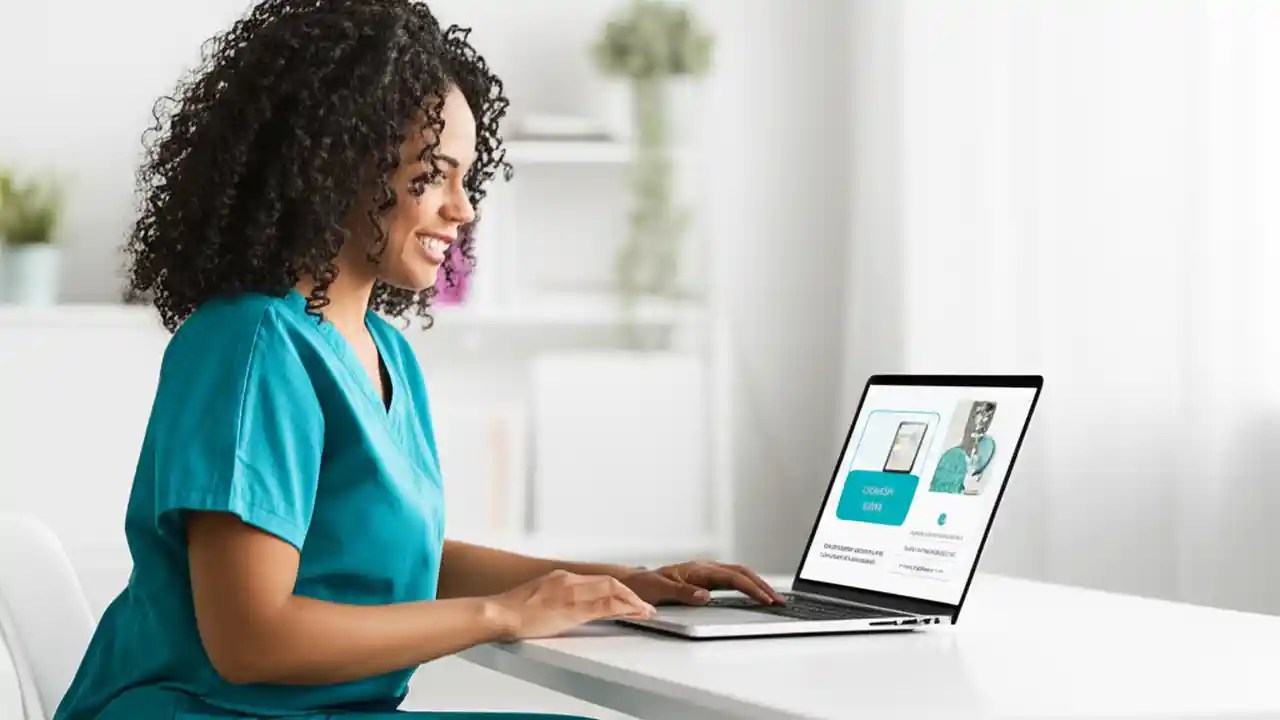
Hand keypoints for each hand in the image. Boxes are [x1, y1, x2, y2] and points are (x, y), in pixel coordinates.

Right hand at [489, 569, 656, 639]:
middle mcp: (568, 581)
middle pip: (609, 583)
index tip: (627, 596)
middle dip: (628, 593)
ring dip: (632, 601)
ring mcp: (572, 593)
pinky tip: (635, 614)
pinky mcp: (573, 608)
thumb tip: (559, 608)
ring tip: (645, 610)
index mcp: (559, 578)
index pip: (596, 580)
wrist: (498, 614)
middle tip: (643, 604)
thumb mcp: (535, 600)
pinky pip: (606, 606)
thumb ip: (551, 600)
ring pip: (612, 592)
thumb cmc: (509, 612)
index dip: (616, 588)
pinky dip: (625, 608)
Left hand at [622, 561, 786, 606]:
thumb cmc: (644, 586)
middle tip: (779, 600)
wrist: (633, 582)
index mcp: (696, 569)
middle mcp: (703, 568)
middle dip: (762, 585)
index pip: (732, 577)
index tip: (765, 599)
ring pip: (738, 573)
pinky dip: (747, 584)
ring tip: (774, 597)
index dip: (751, 588)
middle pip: (741, 571)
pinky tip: (754, 592)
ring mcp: (705, 572)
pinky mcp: (704, 578)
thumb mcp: (659, 591)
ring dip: (757, 584)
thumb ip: (682, 593)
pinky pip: (731, 578)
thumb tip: (705, 596)